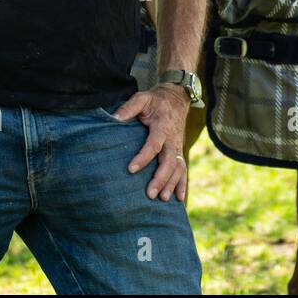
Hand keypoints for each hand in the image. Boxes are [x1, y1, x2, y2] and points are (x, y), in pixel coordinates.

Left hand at [116, 84, 189, 201]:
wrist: (177, 98)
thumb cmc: (156, 100)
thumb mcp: (142, 98)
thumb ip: (129, 107)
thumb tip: (113, 118)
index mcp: (162, 126)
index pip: (154, 145)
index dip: (143, 158)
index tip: (130, 169)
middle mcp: (173, 139)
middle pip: (169, 162)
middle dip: (160, 179)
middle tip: (149, 194)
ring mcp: (178, 147)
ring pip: (178, 168)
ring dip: (171, 184)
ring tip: (162, 199)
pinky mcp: (180, 152)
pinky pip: (183, 169)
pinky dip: (182, 184)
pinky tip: (179, 199)